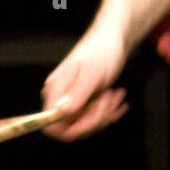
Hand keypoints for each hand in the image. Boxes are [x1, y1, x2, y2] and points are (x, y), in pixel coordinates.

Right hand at [41, 26, 129, 141]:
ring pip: (84, 124)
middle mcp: (58, 97)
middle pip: (71, 127)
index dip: (71, 129)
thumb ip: (76, 95)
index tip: (93, 120)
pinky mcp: (81, 101)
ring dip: (104, 114)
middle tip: (111, 99)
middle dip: (95, 118)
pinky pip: (92, 118)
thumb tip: (59, 114)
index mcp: (55, 89)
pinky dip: (107, 111)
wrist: (112, 39)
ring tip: (117, 94)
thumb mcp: (92, 74)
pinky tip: (118, 100)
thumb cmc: (102, 51)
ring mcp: (70, 100)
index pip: (50, 125)